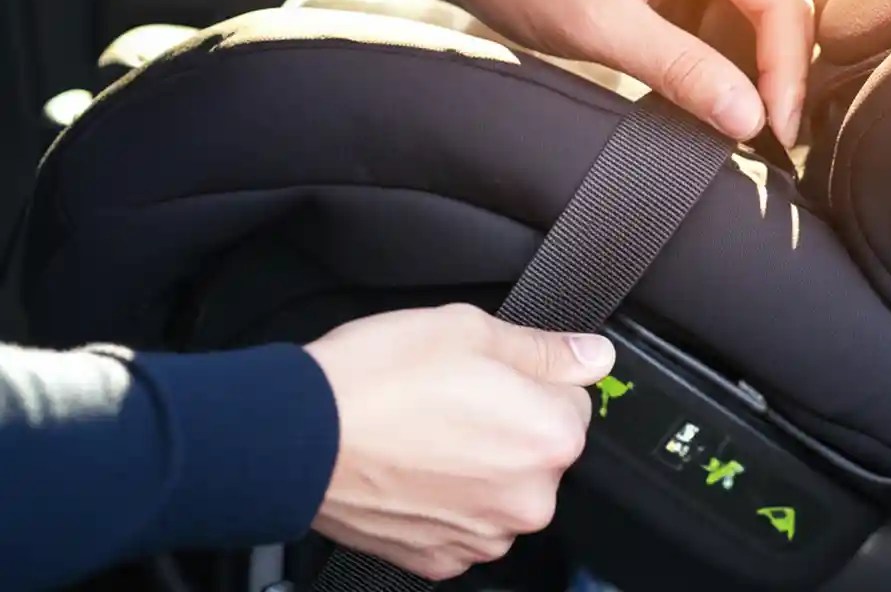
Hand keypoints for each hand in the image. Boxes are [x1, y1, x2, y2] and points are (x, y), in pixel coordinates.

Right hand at [304, 305, 614, 580]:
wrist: (296, 435)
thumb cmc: (378, 377)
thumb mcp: (470, 330)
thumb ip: (545, 350)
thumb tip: (593, 356)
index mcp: (550, 437)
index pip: (573, 401)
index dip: (531, 381)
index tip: (491, 376)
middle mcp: (530, 499)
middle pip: (540, 453)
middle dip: (508, 428)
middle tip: (451, 400)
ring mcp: (484, 537)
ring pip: (501, 491)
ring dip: (478, 468)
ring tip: (424, 433)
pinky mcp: (440, 560)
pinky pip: (462, 524)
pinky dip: (445, 501)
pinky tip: (410, 468)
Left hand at [438, 0, 814, 145]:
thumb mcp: (603, 27)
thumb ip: (683, 72)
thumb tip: (750, 121)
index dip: (786, 71)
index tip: (776, 133)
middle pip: (775, 1)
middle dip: (776, 71)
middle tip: (772, 138)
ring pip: (749, 11)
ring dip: (749, 66)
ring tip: (743, 124)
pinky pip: (714, 12)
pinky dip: (717, 56)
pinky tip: (709, 94)